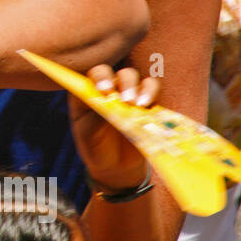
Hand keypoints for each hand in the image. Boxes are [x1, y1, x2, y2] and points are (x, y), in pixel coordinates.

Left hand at [70, 64, 154, 191]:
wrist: (116, 166)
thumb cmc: (95, 147)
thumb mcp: (88, 135)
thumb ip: (93, 118)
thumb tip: (106, 103)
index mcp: (90, 92)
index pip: (96, 74)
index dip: (102, 77)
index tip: (106, 90)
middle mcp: (110, 90)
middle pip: (120, 74)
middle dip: (125, 83)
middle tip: (126, 100)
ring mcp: (129, 96)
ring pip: (138, 80)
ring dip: (141, 88)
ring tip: (138, 105)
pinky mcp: (147, 105)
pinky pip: (152, 93)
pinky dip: (152, 96)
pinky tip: (148, 108)